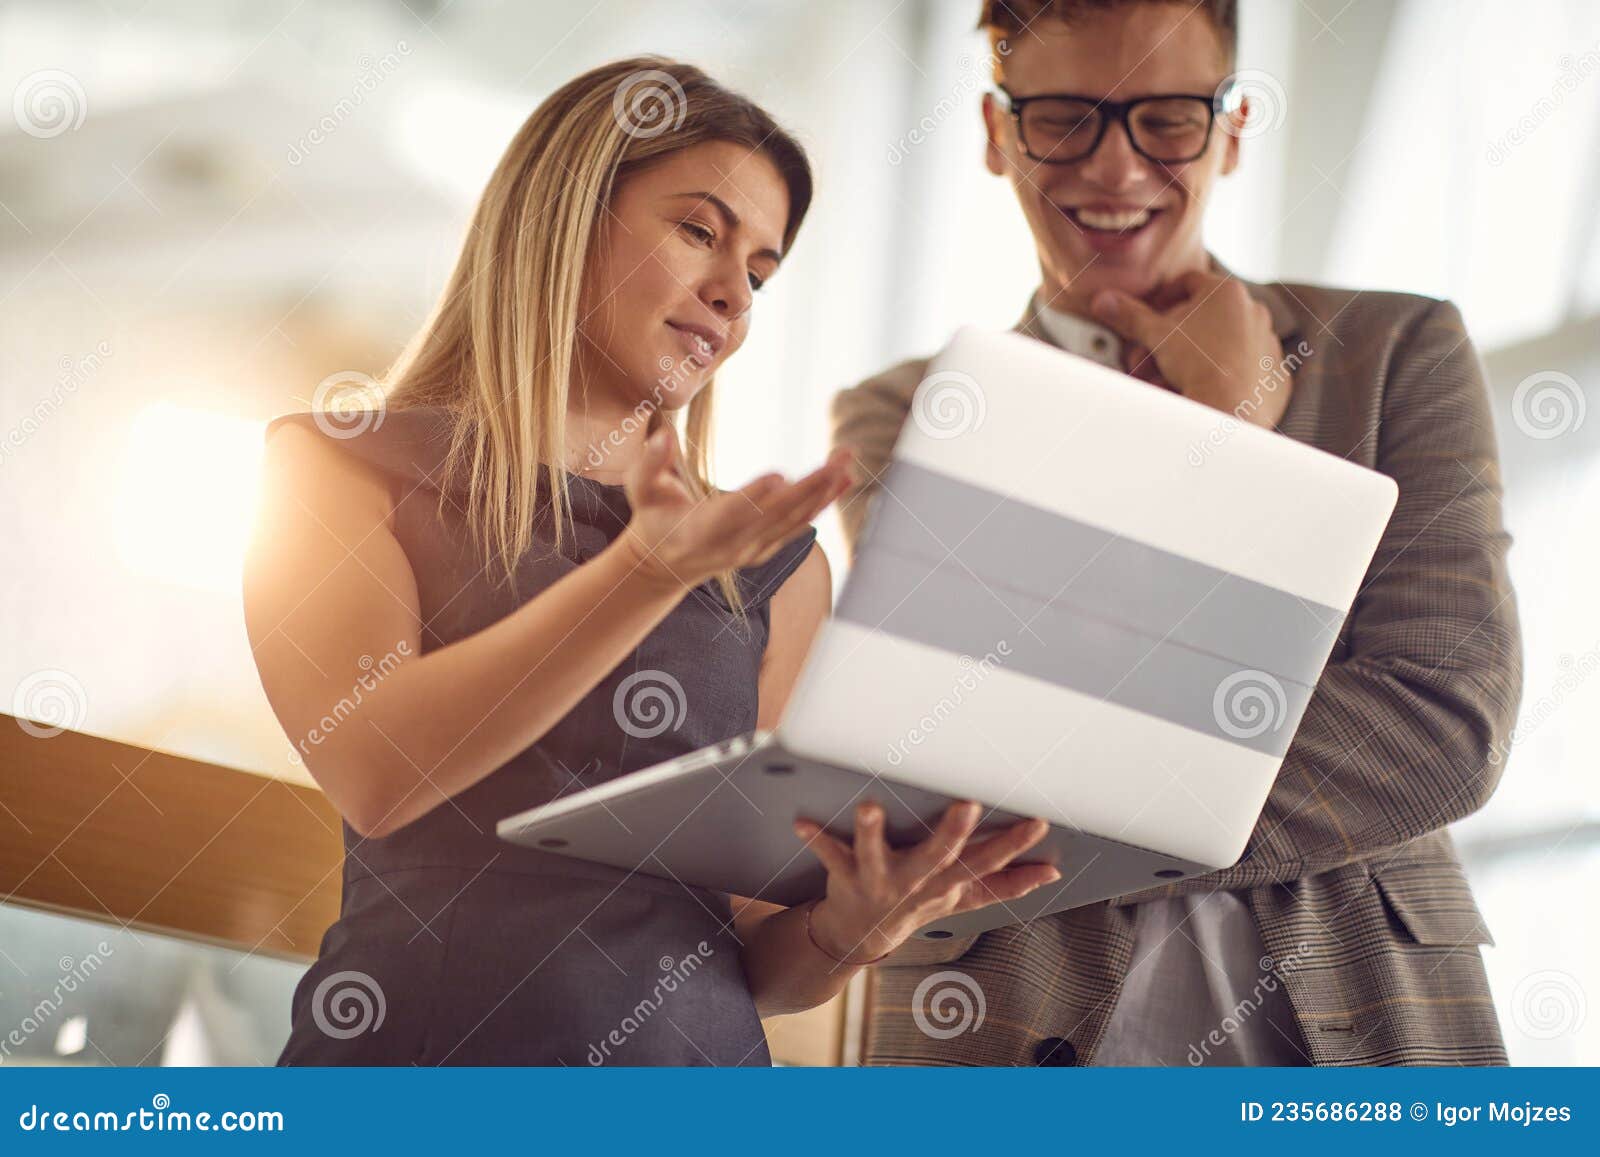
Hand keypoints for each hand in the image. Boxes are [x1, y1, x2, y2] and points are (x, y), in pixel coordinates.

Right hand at [614, 424, 854, 590]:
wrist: (665, 563)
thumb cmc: (653, 518)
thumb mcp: (641, 490)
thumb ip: (651, 463)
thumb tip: (663, 435)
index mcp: (700, 531)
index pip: (731, 513)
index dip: (754, 496)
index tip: (779, 476)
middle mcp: (733, 545)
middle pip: (775, 515)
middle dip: (809, 487)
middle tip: (838, 461)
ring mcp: (753, 549)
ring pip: (793, 520)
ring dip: (824, 492)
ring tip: (847, 463)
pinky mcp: (767, 547)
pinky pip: (799, 524)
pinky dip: (822, 504)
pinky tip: (844, 481)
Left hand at [793, 800, 1060, 963]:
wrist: (858, 936)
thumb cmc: (914, 905)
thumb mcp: (963, 899)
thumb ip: (1006, 884)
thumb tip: (1051, 873)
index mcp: (945, 883)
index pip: (986, 863)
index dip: (1013, 844)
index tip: (1038, 822)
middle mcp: (914, 882)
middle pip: (937, 857)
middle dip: (953, 832)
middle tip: (968, 805)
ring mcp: (878, 879)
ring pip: (878, 855)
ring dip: (872, 832)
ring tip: (869, 807)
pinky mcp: (844, 874)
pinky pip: (829, 854)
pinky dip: (816, 838)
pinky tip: (802, 821)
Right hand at [1089, 271, 1292, 429]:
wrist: (1230, 408)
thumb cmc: (1197, 364)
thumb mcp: (1156, 335)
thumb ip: (1130, 315)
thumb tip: (1103, 300)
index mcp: (1226, 292)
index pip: (1188, 282)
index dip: (1163, 298)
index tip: (1149, 315)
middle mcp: (1253, 311)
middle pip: (1204, 317)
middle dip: (1173, 337)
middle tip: (1151, 357)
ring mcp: (1267, 342)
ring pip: (1223, 344)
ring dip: (1195, 357)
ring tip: (1171, 380)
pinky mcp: (1275, 373)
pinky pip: (1245, 368)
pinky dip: (1225, 376)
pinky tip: (1205, 389)